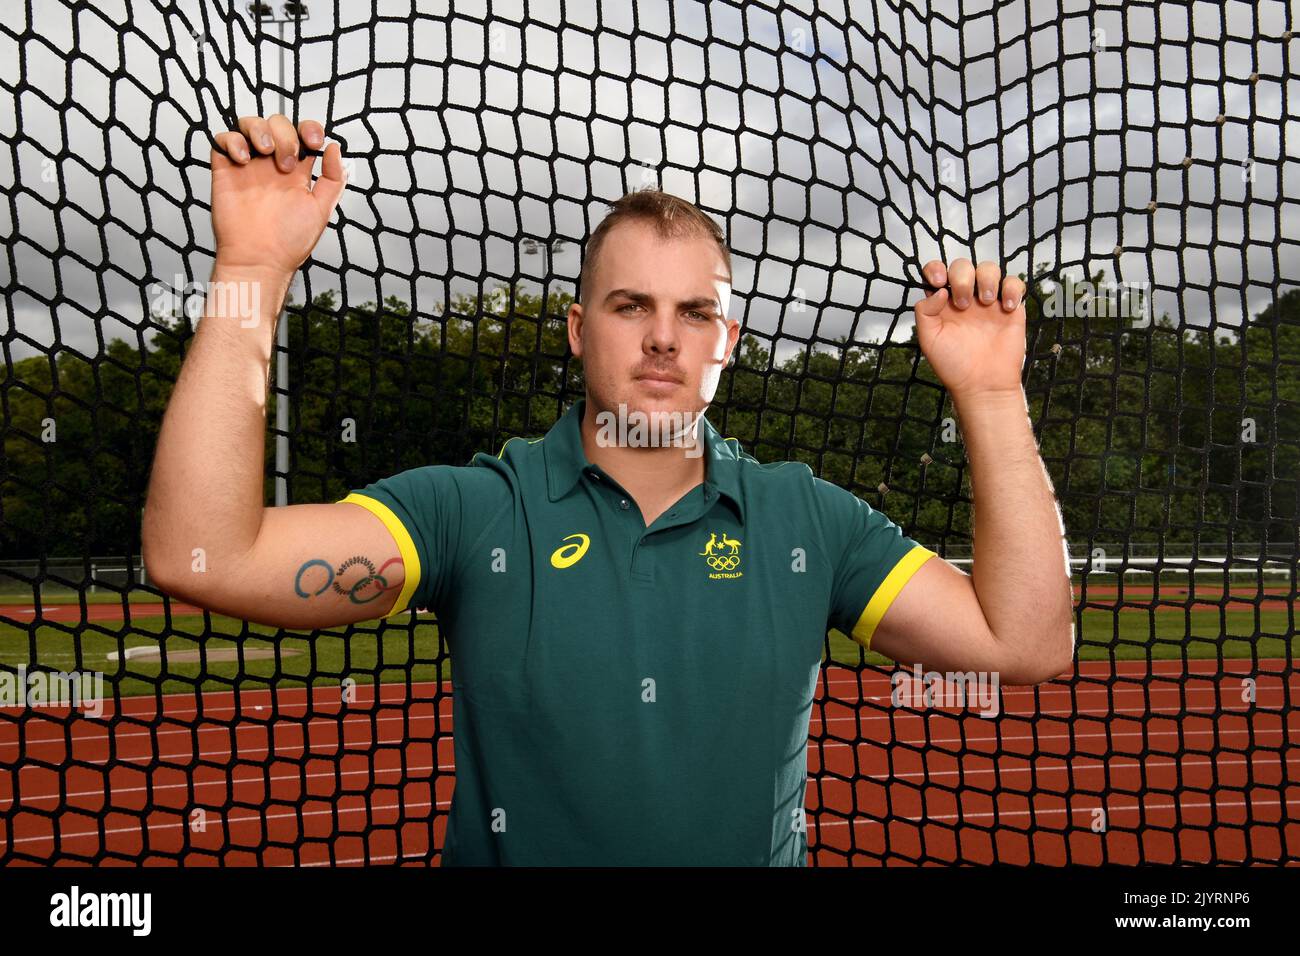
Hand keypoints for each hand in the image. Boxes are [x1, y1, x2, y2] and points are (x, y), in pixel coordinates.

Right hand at [210, 115, 345, 278]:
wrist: (259, 259)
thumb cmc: (290, 242)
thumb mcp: (322, 209)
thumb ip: (333, 179)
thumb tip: (336, 148)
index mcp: (298, 171)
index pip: (303, 133)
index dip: (310, 128)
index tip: (314, 142)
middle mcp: (273, 164)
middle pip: (278, 123)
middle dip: (285, 135)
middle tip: (286, 164)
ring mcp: (249, 165)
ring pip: (250, 123)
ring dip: (259, 129)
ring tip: (264, 152)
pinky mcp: (225, 169)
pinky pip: (223, 138)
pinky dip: (232, 140)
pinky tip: (243, 160)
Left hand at [913, 258, 1026, 399]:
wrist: (983, 385)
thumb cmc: (954, 366)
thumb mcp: (929, 340)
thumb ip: (925, 312)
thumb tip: (939, 290)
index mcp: (942, 304)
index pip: (937, 273)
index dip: (936, 268)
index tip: (939, 281)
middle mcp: (964, 298)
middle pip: (963, 266)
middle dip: (962, 277)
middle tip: (963, 304)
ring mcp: (988, 302)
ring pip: (989, 269)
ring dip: (987, 279)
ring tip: (986, 302)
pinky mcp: (1010, 308)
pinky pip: (1014, 283)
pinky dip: (1012, 288)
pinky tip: (1007, 307)